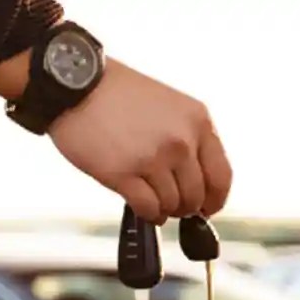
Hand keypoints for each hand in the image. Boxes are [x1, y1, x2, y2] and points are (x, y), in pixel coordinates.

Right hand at [48, 59, 230, 223]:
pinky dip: (149, 215)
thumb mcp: (170, 105)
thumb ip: (188, 138)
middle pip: (196, 195)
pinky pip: (149, 209)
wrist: (77, 85)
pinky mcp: (124, 175)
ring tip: (153, 202)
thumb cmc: (117, 94)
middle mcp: (181, 141)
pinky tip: (144, 209)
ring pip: (173, 205)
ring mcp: (153, 159)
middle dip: (185, 207)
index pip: (221, 175)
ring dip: (165, 210)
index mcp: (197, 121)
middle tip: (174, 206)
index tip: (208, 207)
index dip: (215, 199)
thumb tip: (195, 180)